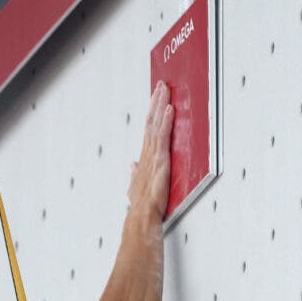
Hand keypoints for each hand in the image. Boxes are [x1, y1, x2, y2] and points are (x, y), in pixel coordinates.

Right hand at [128, 81, 173, 228]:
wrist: (142, 216)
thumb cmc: (141, 204)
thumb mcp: (136, 186)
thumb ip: (135, 174)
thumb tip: (132, 166)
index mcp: (144, 157)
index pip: (148, 129)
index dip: (152, 112)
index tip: (155, 97)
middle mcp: (148, 153)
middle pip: (151, 121)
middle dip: (156, 101)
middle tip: (161, 84)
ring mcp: (153, 156)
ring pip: (156, 125)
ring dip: (161, 105)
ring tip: (164, 90)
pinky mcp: (161, 161)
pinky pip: (164, 137)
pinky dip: (166, 122)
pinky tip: (169, 110)